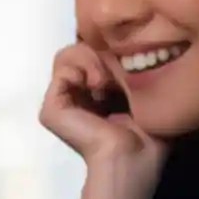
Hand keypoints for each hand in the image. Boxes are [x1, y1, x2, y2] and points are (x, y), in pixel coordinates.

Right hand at [39, 42, 169, 179]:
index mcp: (96, 96)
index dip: (112, 48)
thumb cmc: (148, 135)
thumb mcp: (144, 91)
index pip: (94, 54)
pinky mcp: (50, 107)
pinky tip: (98, 84)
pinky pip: (63, 64)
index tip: (133, 64)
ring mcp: (61, 101)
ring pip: (70, 53)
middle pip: (81, 49)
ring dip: (93, 57)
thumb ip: (127, 65)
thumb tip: (116, 40)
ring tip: (107, 79)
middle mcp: (76, 97)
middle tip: (119, 73)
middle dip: (103, 51)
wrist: (131, 159)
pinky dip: (82, 65)